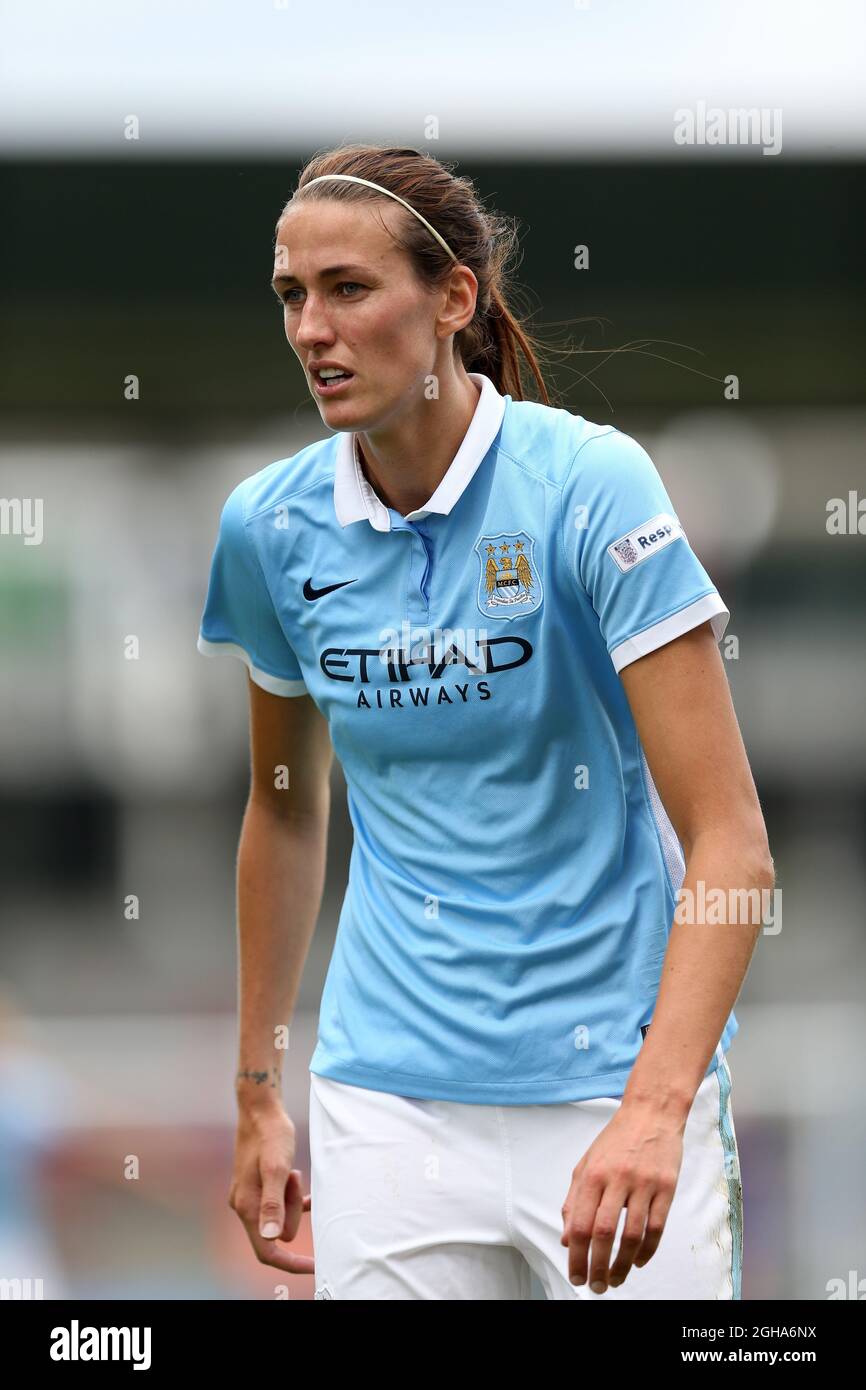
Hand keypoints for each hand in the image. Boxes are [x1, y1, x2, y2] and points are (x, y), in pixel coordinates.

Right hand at [229, 1102, 313, 1274]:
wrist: (261, 1110)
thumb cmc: (271, 1135)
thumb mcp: (277, 1168)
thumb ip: (273, 1204)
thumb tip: (272, 1238)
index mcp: (246, 1207)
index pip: (267, 1251)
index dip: (291, 1263)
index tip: (315, 1266)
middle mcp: (244, 1206)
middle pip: (278, 1231)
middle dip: (293, 1211)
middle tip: (294, 1179)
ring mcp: (251, 1196)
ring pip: (281, 1215)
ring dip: (293, 1198)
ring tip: (292, 1171)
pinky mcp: (259, 1186)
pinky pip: (281, 1203)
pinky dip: (294, 1198)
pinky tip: (305, 1189)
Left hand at [560, 1097, 684, 1292]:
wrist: (652, 1112)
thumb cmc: (616, 1139)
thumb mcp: (586, 1163)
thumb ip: (573, 1200)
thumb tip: (565, 1239)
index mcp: (592, 1174)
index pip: (579, 1224)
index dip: (576, 1256)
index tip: (576, 1275)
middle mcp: (616, 1179)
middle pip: (603, 1233)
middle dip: (598, 1267)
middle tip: (596, 1287)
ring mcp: (643, 1183)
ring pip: (632, 1235)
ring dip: (623, 1264)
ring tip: (616, 1280)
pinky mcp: (666, 1187)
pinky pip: (656, 1227)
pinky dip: (647, 1250)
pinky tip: (637, 1262)